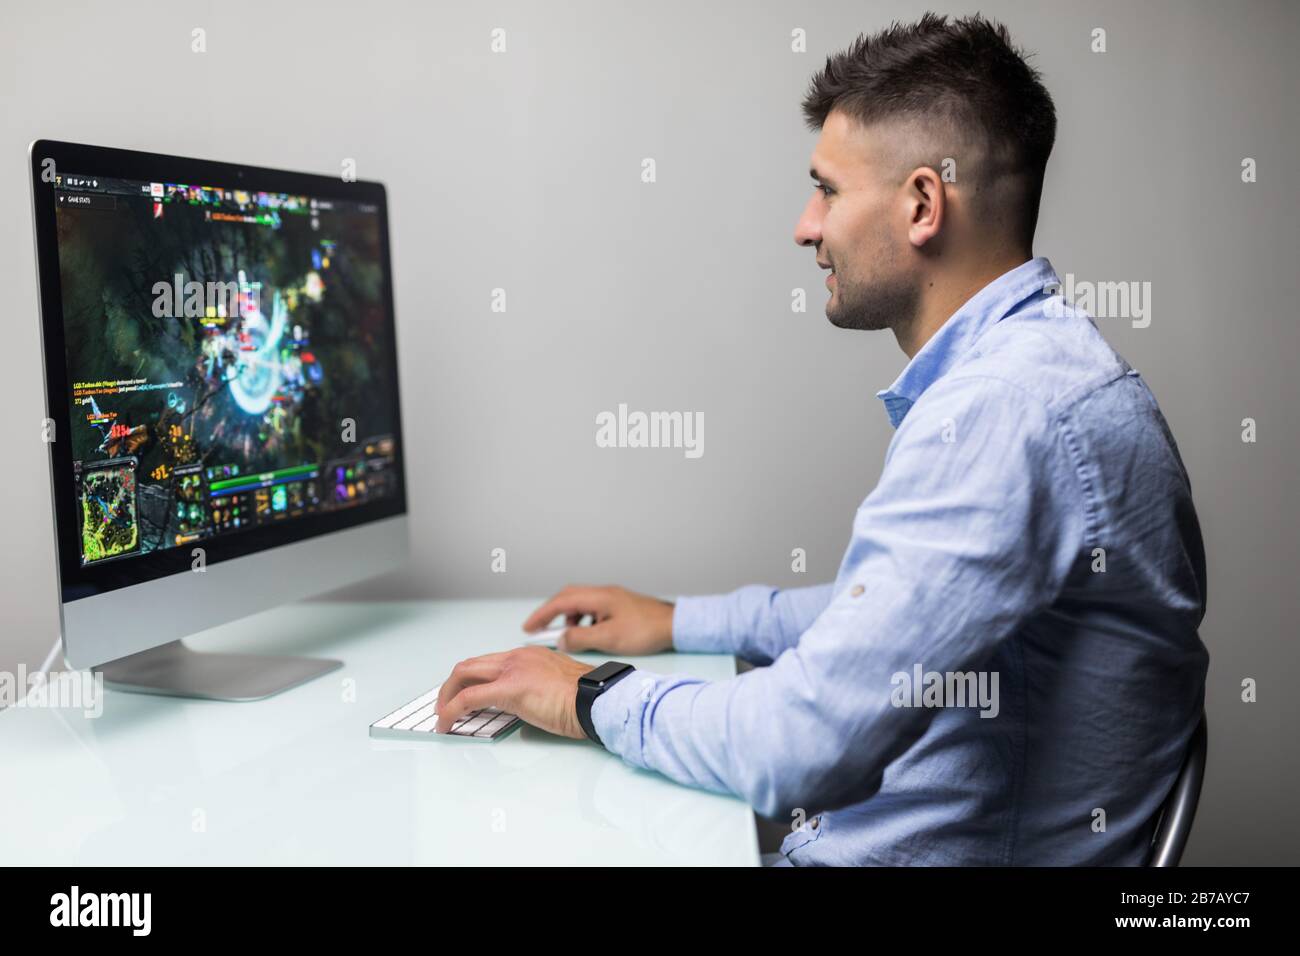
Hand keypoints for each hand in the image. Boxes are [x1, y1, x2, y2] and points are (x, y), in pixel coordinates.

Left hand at [435, 646, 594, 738]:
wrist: (598, 699)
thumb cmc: (587, 698)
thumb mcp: (556, 688)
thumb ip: (536, 690)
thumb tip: (525, 706)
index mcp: (529, 655)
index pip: (489, 663)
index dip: (471, 679)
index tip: (465, 695)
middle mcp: (517, 657)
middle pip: (471, 665)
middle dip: (451, 686)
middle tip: (445, 705)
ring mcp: (512, 670)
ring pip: (464, 674)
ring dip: (447, 696)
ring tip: (442, 716)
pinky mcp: (509, 689)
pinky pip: (469, 698)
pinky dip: (451, 710)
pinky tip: (446, 723)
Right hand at [522, 585, 674, 654]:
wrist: (675, 625)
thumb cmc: (646, 630)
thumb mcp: (609, 638)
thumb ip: (581, 638)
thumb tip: (561, 639)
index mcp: (598, 597)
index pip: (561, 602)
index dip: (542, 614)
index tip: (528, 627)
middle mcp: (603, 593)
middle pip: (568, 598)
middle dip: (551, 614)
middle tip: (539, 629)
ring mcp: (612, 598)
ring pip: (581, 604)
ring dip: (570, 619)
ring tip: (569, 637)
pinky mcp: (619, 606)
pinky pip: (593, 610)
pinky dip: (584, 621)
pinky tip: (590, 635)